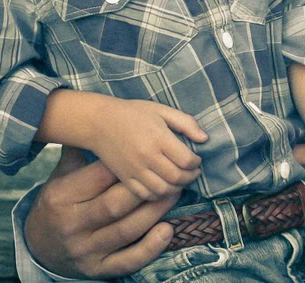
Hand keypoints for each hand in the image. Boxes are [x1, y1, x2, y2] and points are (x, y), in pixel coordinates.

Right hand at [25, 146, 177, 278]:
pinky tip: (168, 229)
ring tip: (177, 192)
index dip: (131, 164)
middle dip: (148, 187)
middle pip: (116, 203)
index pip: (101, 176)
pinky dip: (150, 246)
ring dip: (157, 210)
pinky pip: (128, 260)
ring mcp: (85, 249)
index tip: (155, 151)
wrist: (39, 246)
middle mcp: (72, 223)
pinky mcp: (97, 269)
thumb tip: (87, 118)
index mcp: (62, 195)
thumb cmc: (60, 201)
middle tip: (175, 173)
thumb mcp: (62, 174)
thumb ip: (77, 151)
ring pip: (127, 229)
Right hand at [91, 99, 206, 199]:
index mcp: (159, 138)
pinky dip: (159, 195)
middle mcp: (147, 157)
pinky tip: (164, 187)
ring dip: (177, 188)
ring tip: (181, 180)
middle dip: (190, 177)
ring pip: (163, 190)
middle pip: (177, 177)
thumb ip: (185, 123)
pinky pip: (145, 195)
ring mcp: (135, 170)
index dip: (197, 162)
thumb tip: (205, 138)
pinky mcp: (125, 179)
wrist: (99, 122)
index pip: (186, 160)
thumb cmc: (133, 113)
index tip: (197, 159)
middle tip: (194, 172)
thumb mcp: (161, 110)